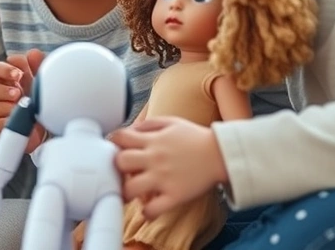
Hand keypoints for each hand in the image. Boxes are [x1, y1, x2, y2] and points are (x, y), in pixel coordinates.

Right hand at [0, 50, 45, 152]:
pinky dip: (4, 121)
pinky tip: (16, 120)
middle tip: (18, 92)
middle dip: (3, 89)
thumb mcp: (42, 82)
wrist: (49, 128)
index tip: (18, 74)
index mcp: (6, 81)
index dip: (3, 70)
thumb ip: (38, 66)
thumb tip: (32, 53)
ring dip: (5, 106)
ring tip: (19, 107)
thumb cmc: (41, 102)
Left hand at [113, 116, 227, 218]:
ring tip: (130, 193)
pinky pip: (153, 209)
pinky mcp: (175, 195)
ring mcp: (164, 178)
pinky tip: (147, 209)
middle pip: (120, 162)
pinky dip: (147, 212)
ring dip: (126, 192)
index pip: (120, 138)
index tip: (115, 149)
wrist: (222, 154)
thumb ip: (148, 124)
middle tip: (121, 173)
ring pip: (131, 188)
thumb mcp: (171, 122)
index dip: (113, 143)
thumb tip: (129, 130)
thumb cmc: (196, 138)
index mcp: (152, 140)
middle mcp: (155, 158)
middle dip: (117, 167)